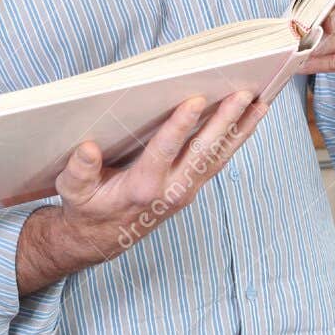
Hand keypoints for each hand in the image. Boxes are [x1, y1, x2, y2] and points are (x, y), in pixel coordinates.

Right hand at [39, 91, 267, 270]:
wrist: (100, 239)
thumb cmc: (86, 207)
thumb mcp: (73, 191)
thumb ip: (79, 171)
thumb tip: (88, 149)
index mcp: (142, 188)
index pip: (164, 151)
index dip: (180, 125)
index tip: (196, 100)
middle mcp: (171, 191)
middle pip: (203, 152)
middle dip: (225, 122)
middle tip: (243, 94)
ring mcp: (186, 191)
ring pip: (219, 157)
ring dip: (241, 130)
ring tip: (261, 103)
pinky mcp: (192, 188)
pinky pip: (218, 161)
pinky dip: (236, 140)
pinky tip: (249, 120)